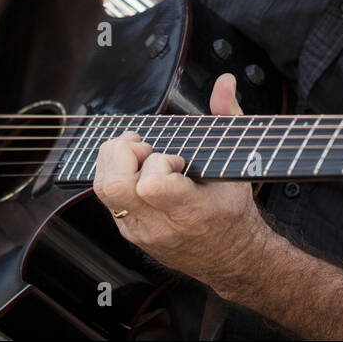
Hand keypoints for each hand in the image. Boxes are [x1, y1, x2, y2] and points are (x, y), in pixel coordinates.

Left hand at [91, 73, 270, 288]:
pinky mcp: (129, 233)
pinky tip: (137, 169)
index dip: (157, 163)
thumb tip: (225, 82)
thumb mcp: (239, 165)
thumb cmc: (234, 212)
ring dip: (115, 161)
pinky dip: (117, 175)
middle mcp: (160, 225)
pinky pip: (106, 199)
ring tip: (138, 153)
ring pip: (103, 191)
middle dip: (122, 154)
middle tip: (144, 148)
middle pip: (113, 186)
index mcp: (191, 211)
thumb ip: (229, 118)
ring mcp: (140, 231)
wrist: (231, 259)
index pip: (151, 186)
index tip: (175, 159)